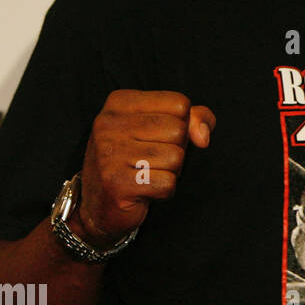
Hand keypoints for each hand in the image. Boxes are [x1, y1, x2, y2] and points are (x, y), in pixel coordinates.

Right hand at [75, 90, 214, 248]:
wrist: (101, 203)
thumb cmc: (141, 158)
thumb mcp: (168, 127)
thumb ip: (196, 117)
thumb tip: (202, 137)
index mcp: (119, 102)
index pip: (179, 103)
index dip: (182, 125)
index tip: (157, 137)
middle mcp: (108, 123)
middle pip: (179, 130)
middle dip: (176, 149)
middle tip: (151, 159)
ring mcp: (109, 153)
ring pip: (176, 157)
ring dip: (171, 171)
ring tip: (147, 173)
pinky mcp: (115, 183)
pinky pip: (168, 183)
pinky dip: (164, 191)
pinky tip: (144, 189)